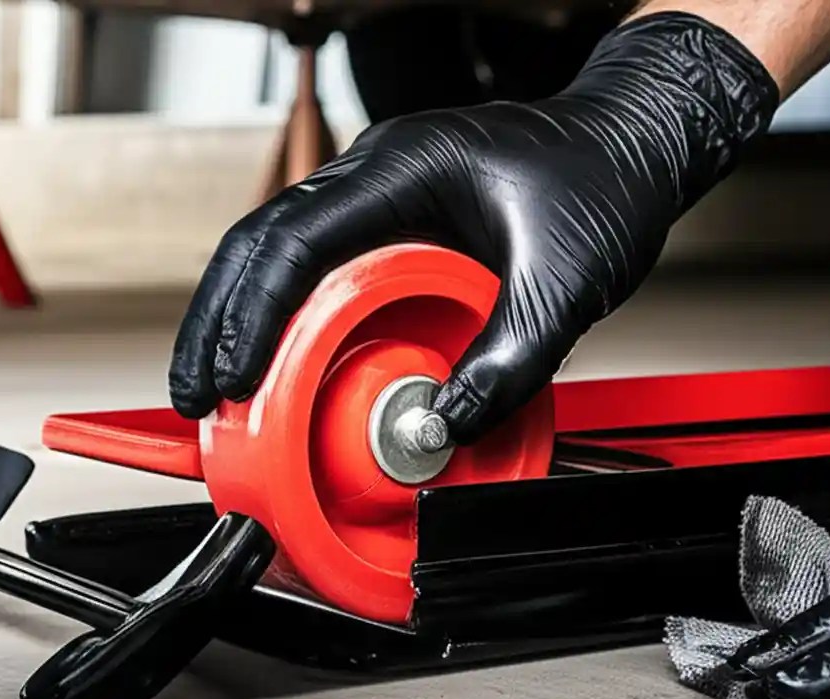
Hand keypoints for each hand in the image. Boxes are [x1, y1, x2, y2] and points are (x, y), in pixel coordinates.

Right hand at [168, 12, 777, 441]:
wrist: (633, 142)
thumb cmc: (604, 181)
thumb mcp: (566, 281)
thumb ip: (510, 359)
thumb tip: (445, 425)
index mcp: (406, 168)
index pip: (295, 238)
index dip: (251, 313)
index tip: (230, 376)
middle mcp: (378, 173)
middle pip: (260, 241)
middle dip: (219, 319)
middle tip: (196, 391)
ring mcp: (379, 193)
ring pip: (277, 249)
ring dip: (242, 316)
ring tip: (219, 384)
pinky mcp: (391, 220)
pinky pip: (316, 263)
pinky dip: (286, 313)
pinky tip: (279, 359)